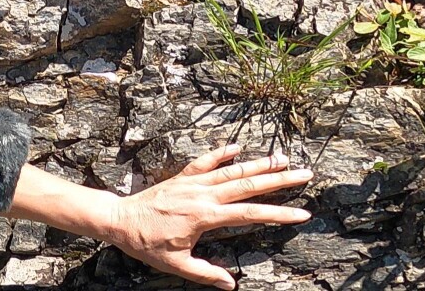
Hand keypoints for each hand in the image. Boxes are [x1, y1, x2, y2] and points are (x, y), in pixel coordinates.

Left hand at [102, 144, 312, 288]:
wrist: (119, 220)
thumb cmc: (146, 244)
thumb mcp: (176, 264)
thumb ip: (205, 273)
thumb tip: (231, 284)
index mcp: (205, 216)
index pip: (250, 213)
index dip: (278, 214)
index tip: (301, 214)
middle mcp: (202, 194)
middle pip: (247, 184)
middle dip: (278, 180)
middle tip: (305, 174)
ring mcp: (192, 183)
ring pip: (231, 170)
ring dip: (257, 163)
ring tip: (282, 158)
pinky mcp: (181, 177)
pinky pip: (204, 161)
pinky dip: (220, 153)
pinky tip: (237, 146)